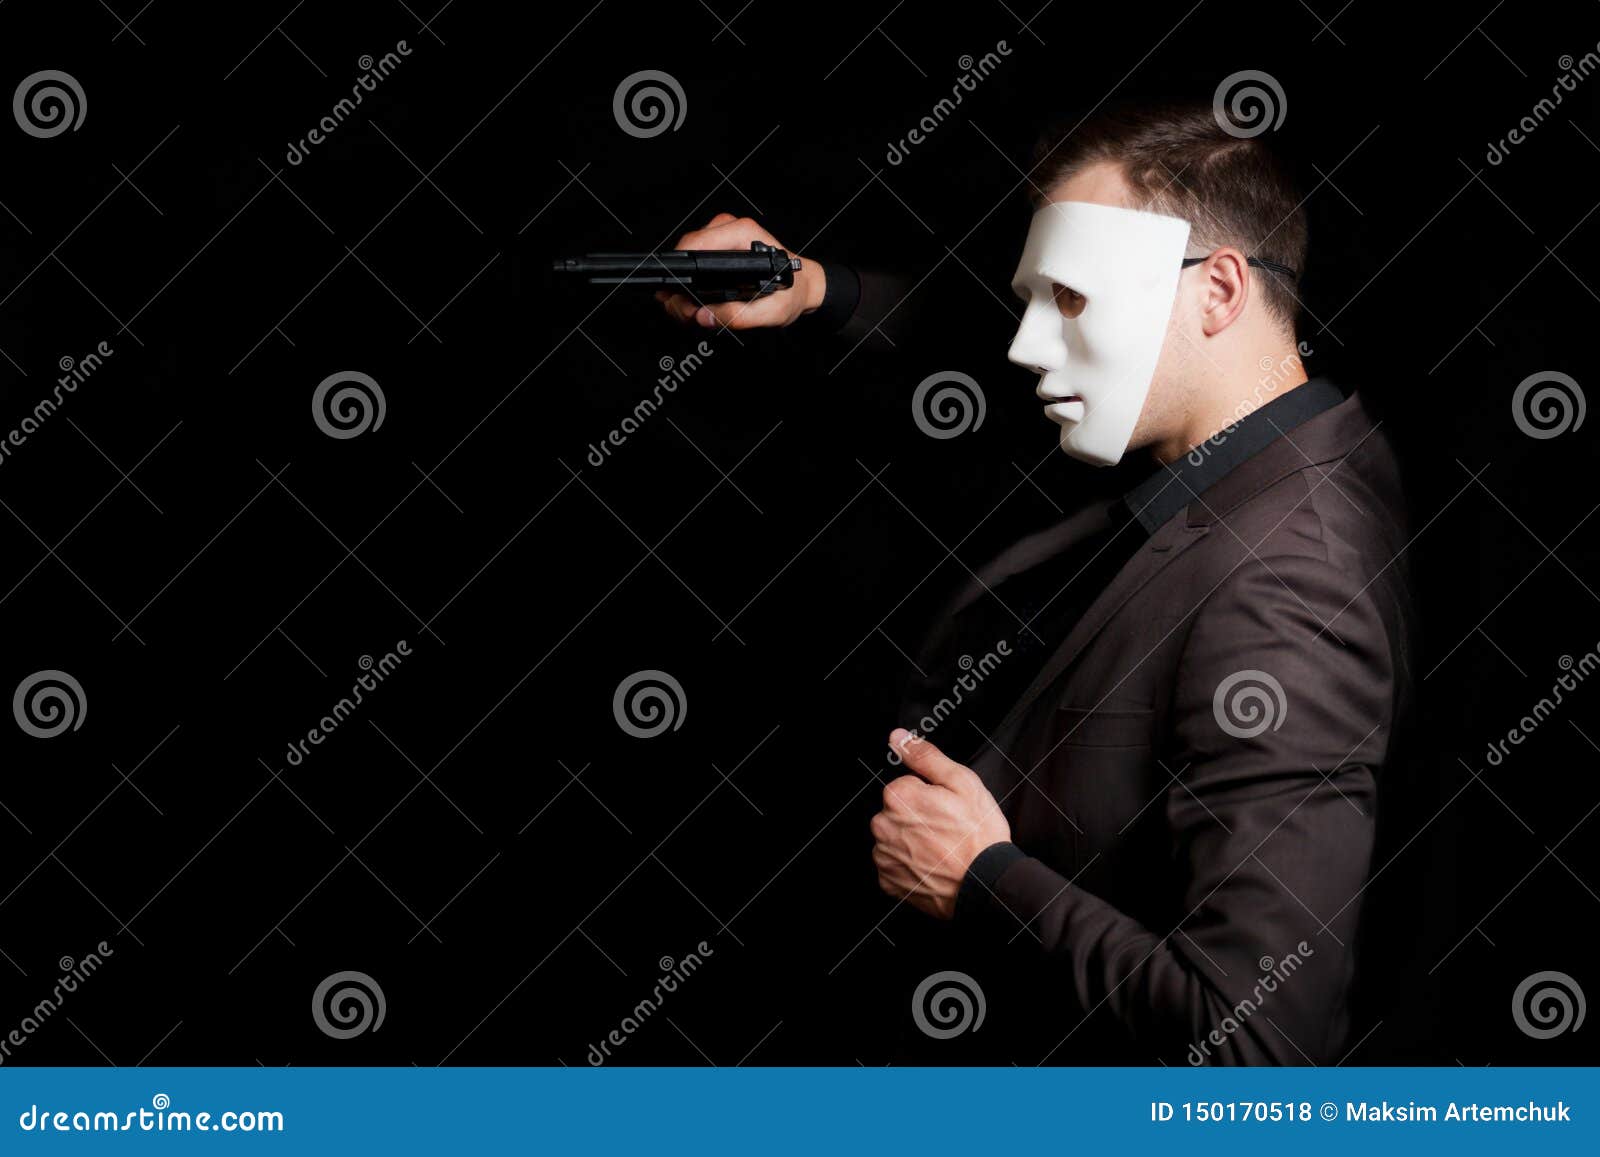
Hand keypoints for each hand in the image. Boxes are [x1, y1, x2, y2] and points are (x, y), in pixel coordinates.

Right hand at [655, 212, 825, 329]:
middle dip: (680, 290)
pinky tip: (701, 306)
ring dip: (683, 293)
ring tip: (699, 314)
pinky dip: (689, 288)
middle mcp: (727, 230)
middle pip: (684, 255)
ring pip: (683, 263)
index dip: (680, 274)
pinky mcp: (715, 248)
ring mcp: (719, 237)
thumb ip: (738, 317)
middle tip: (692, 316)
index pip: (693, 245)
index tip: (681, 300)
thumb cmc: (791, 292)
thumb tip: (702, 317)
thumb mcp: (773, 311)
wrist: (803, 288)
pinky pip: (691, 266)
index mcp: (742, 235)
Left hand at [870, 728, 1010, 919]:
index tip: (947, 809)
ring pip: (894, 838)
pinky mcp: (888, 881)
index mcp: (898, 796)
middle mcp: (883, 825)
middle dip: (917, 817)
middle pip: (896, 812)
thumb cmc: (978, 835)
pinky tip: (932, 866)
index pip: (905, 786)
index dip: (929, 795)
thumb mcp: (962, 782)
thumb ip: (925, 757)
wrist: (986, 884)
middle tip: (946, 830)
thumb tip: (898, 737)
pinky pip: (894, 866)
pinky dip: (909, 866)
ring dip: (911, 842)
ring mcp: (884, 856)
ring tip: (941, 850)